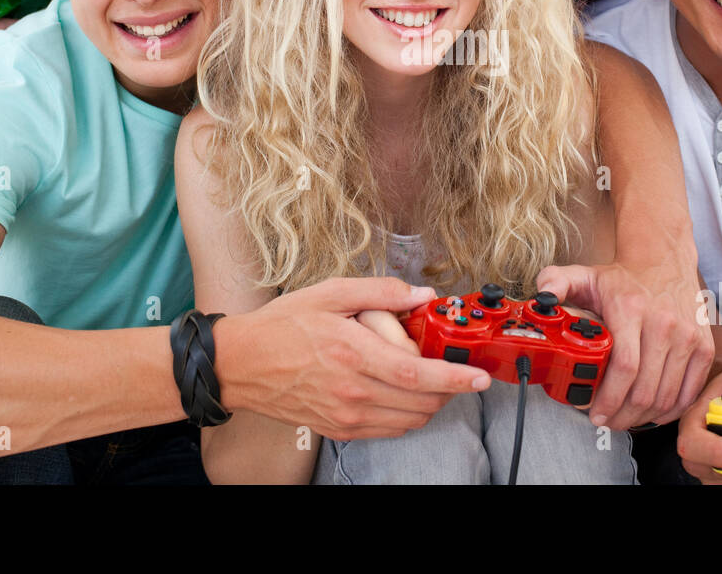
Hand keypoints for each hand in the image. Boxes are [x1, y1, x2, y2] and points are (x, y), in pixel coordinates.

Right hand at [217, 276, 490, 440]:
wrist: (240, 364)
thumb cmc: (282, 325)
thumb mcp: (329, 293)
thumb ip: (379, 291)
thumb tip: (421, 294)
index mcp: (352, 353)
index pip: (417, 373)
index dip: (455, 378)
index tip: (480, 378)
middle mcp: (352, 390)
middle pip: (421, 401)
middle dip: (450, 389)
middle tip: (457, 369)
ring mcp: (346, 414)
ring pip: (410, 419)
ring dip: (431, 403)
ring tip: (431, 379)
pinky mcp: (340, 429)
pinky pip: (390, 430)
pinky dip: (408, 414)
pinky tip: (404, 393)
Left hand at [534, 262, 715, 429]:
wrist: (664, 260)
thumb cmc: (622, 277)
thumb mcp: (584, 274)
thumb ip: (555, 282)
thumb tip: (542, 297)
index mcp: (631, 310)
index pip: (624, 366)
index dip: (609, 397)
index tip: (593, 412)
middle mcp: (664, 324)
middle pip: (645, 389)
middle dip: (622, 415)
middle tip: (606, 421)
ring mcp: (687, 336)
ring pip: (667, 396)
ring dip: (643, 418)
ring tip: (624, 419)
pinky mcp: (704, 346)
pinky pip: (689, 391)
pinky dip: (670, 410)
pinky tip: (652, 413)